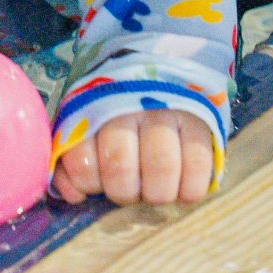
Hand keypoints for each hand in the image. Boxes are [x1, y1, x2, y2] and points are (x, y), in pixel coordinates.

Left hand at [51, 110, 214, 206]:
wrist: (159, 77)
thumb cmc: (115, 116)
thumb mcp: (85, 130)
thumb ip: (71, 163)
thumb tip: (73, 196)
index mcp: (92, 110)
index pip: (82, 160)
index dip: (88, 183)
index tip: (97, 184)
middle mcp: (129, 108)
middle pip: (121, 168)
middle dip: (124, 193)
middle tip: (131, 191)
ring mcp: (168, 112)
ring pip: (161, 170)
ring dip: (157, 193)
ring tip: (156, 190)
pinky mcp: (202, 122)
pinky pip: (199, 168)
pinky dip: (189, 190)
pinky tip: (182, 187)